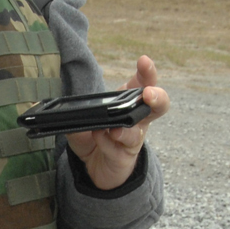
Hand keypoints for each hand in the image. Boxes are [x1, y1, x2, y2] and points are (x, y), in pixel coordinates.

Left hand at [66, 55, 168, 191]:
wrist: (96, 167)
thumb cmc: (95, 137)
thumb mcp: (84, 122)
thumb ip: (79, 116)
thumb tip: (71, 114)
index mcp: (130, 103)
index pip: (144, 84)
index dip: (147, 72)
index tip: (143, 61)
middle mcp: (138, 121)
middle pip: (158, 106)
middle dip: (157, 97)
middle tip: (149, 94)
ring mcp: (133, 140)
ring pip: (138, 134)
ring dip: (127, 130)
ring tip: (116, 128)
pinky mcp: (124, 157)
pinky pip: (117, 149)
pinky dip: (106, 142)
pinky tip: (99, 137)